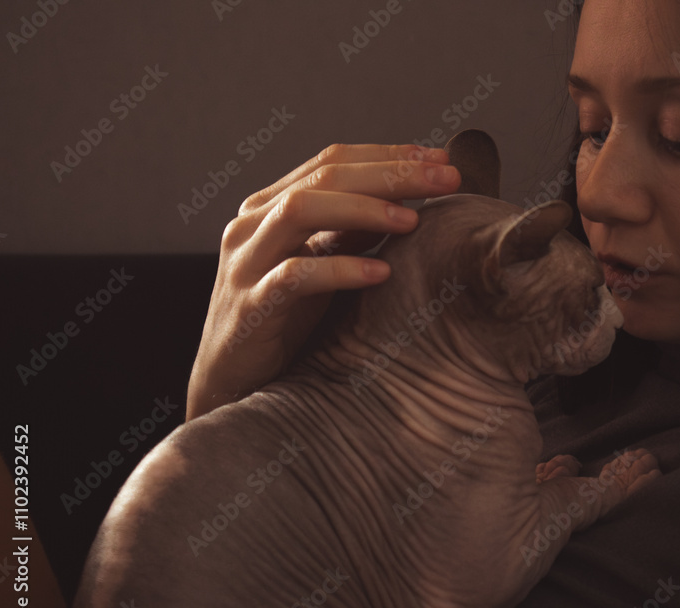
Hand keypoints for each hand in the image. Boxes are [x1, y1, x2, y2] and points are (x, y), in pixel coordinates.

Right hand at [186, 143, 461, 419]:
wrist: (232, 380)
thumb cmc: (283, 320)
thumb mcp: (322, 264)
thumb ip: (350, 231)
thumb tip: (407, 199)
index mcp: (270, 206)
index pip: (332, 160)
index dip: (389, 154)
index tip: (443, 158)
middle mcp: (253, 224)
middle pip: (325, 176)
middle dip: (391, 173)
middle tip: (447, 177)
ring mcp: (246, 262)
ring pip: (301, 211)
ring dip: (364, 210)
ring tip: (413, 220)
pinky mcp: (249, 305)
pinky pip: (294, 276)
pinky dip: (340, 270)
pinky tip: (381, 274)